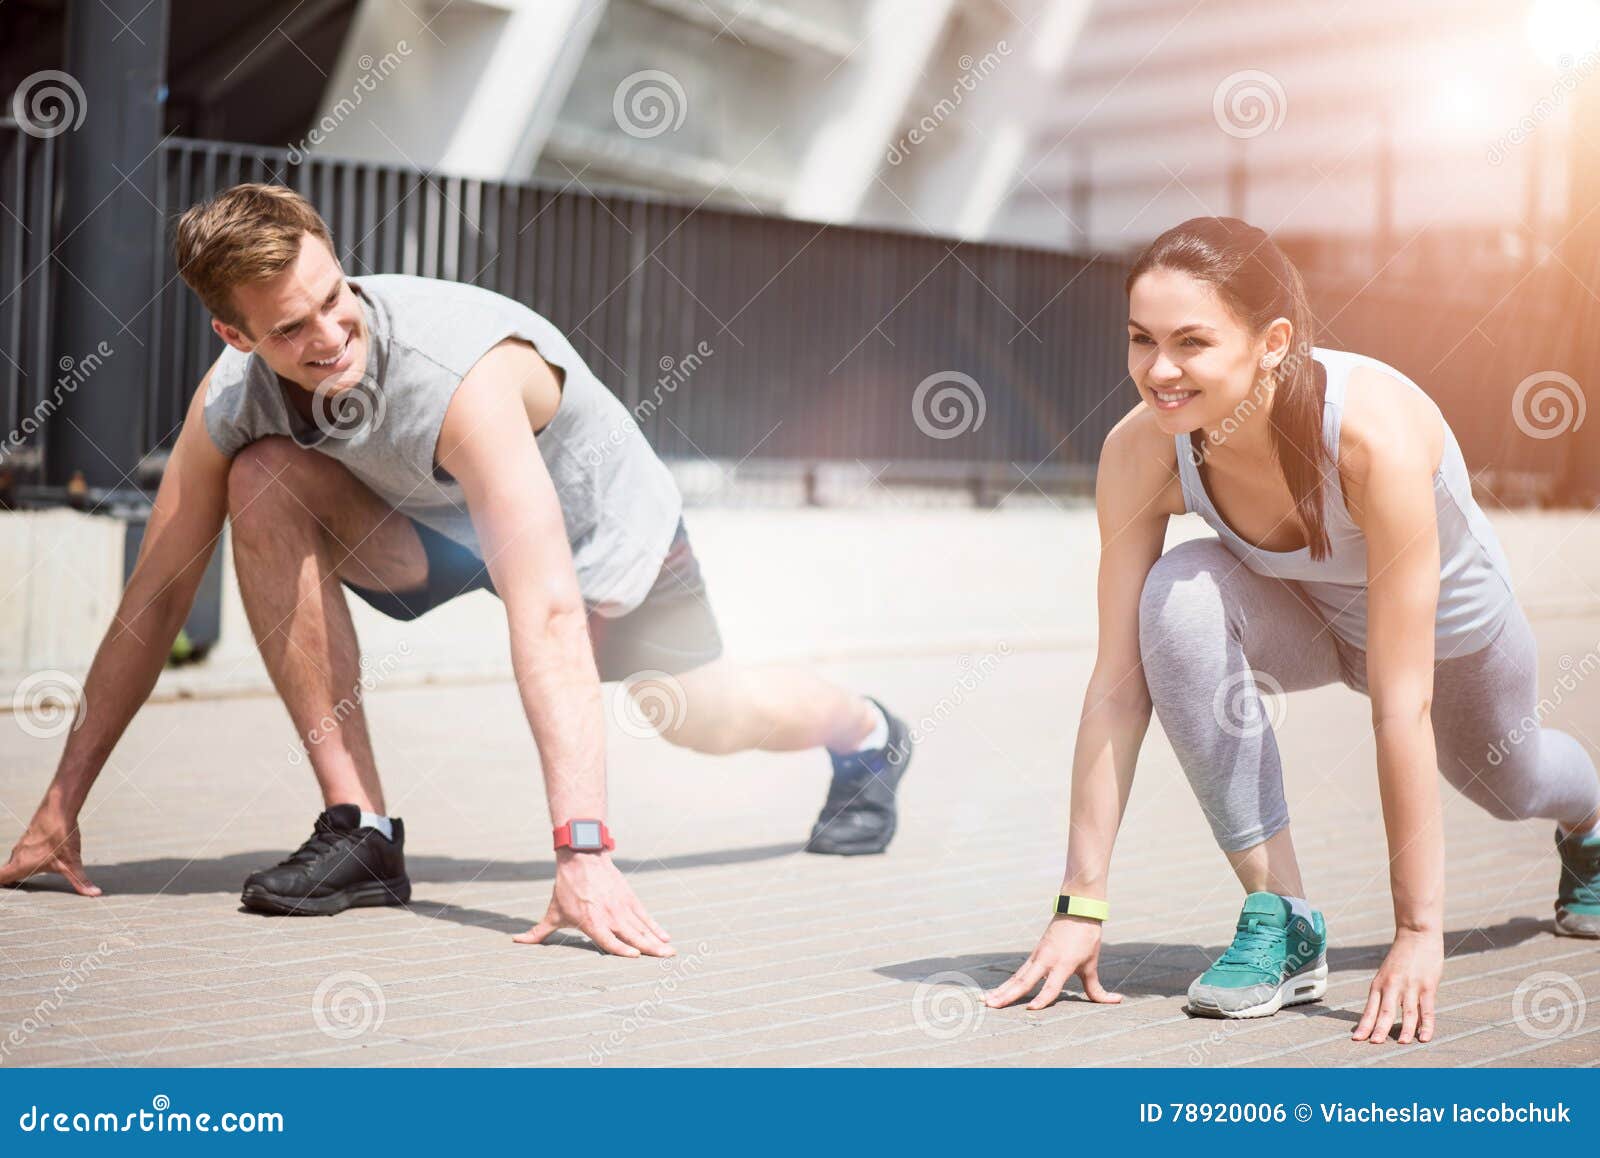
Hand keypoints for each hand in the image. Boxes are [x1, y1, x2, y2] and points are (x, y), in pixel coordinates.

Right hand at [0, 808, 100, 896]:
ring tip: (25, 877)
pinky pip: (25, 850)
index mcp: (21, 865)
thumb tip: (95, 894)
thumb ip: (80, 881)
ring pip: (16, 859)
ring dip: (18, 868)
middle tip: (12, 889)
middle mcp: (18, 855)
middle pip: (7, 871)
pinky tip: (40, 857)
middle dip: (8, 880)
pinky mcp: (31, 835)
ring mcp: (23, 844)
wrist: (58, 809)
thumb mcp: (72, 863)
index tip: (3, 890)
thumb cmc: (60, 837)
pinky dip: (27, 857)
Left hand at [514, 850, 672, 957]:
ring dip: (657, 940)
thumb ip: (538, 932)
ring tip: (670, 952)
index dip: (622, 949)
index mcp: (591, 922)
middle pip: (633, 935)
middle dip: (650, 948)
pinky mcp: (629, 898)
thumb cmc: (566, 888)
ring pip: (642, 927)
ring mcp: (622, 906)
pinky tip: (665, 936)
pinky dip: (656, 926)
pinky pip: (645, 916)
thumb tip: (516, 942)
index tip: (635, 956)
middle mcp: (610, 916)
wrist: (582, 857)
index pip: (609, 940)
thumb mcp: (552, 912)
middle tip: (666, 959)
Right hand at [984, 915, 1123, 1010]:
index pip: (1051, 985)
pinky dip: (1007, 983)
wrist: (1077, 909)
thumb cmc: (1086, 937)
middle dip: (1008, 994)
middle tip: (991, 1005)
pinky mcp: (1034, 955)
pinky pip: (1018, 972)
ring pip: (1017, 977)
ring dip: (1001, 989)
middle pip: (1024, 981)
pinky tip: (996, 991)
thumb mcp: (1092, 963)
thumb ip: (1097, 988)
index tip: (1031, 1010)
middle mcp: (1046, 960)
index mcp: (1063, 963)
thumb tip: (1116, 1001)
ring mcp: (1037, 956)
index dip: (1043, 998)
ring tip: (986, 1001)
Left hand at [1353, 927, 1441, 1043]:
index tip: (1356, 1038)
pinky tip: (1424, 1037)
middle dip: (1378, 1029)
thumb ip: (1385, 993)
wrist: (1416, 934)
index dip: (1363, 1025)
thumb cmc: (1401, 957)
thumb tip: (1383, 1015)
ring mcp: (1410, 986)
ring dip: (1405, 1030)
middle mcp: (1392, 986)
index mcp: (1379, 984)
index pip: (1369, 1009)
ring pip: (1406, 1013)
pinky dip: (1426, 1025)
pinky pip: (1426, 1010)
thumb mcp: (1387, 974)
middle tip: (1373, 1044)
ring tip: (1401, 1043)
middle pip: (1384, 1012)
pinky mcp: (1427, 986)